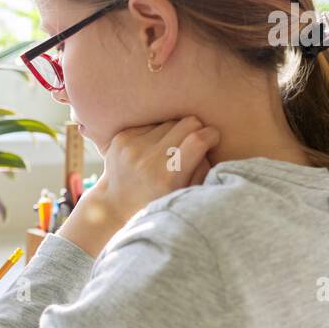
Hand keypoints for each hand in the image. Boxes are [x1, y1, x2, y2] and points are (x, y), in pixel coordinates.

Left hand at [59, 116, 218, 257]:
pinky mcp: (121, 138)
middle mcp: (147, 159)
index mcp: (167, 177)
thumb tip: (209, 137)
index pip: (198, 139)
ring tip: (167, 151)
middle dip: (195, 130)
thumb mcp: (188, 193)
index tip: (212, 139)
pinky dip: (156, 132)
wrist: (116, 206)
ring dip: (174, 132)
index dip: (211, 135)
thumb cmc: (160, 201)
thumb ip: (203, 167)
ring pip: (169, 121)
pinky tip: (151, 149)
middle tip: (192, 144)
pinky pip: (151, 122)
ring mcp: (131, 147)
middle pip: (187, 122)